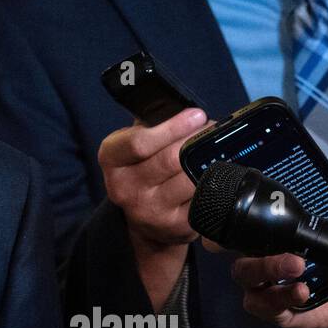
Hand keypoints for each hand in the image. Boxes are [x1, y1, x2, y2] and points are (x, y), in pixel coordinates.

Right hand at [98, 107, 209, 308]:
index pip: (138, 143)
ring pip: (189, 179)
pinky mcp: (174, 226)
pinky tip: (215, 173)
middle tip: (212, 128)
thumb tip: (181, 102)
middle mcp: (124, 188)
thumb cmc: (143, 169)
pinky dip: (213, 183)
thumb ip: (150, 122)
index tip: (197, 114)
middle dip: (196, 140)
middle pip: (170, 159)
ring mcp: (149, 210)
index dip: (172, 127)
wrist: (144, 220)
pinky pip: (203, 199)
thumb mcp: (134, 144)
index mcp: (112, 160)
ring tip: (214, 148)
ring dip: (208, 160)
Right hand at [225, 172, 327, 327]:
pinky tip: (302, 290)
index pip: (243, 216)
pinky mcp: (276, 308)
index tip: (241, 205)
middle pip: (229, 245)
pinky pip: (262, 305)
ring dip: (265, 268)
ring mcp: (265, 282)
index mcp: (273, 228)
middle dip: (231, 242)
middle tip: (268, 244)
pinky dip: (279, 297)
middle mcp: (260, 252)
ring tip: (296, 265)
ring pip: (244, 274)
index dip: (231, 211)